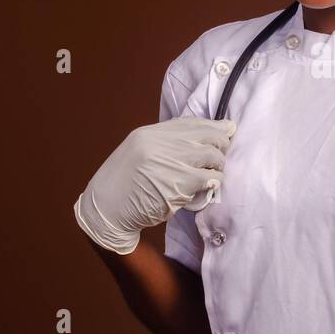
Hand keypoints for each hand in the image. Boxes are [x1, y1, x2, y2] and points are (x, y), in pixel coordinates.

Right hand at [74, 116, 235, 254]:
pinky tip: (209, 186)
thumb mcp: (138, 153)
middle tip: (221, 156)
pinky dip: (214, 182)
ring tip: (213, 173)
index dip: (213, 125)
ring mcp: (170, 162)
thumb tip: (200, 134)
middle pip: (206, 135)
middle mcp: (160, 143)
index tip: (228, 129)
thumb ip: (165, 143)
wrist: (106, 211)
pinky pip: (210, 178)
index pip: (191, 122)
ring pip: (212, 155)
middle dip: (221, 144)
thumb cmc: (124, 185)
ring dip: (218, 165)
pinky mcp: (180, 183)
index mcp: (149, 133)